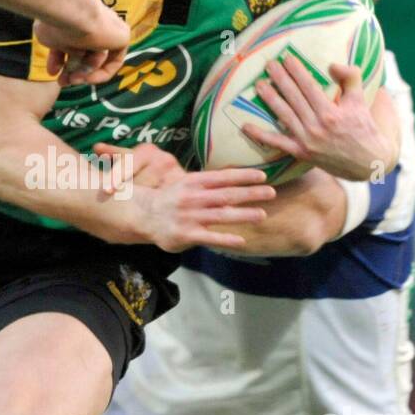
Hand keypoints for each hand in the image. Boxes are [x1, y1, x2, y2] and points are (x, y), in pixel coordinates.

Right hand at [35, 4, 128, 86]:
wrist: (72, 14)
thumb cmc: (56, 23)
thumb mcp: (49, 39)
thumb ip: (56, 49)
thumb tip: (59, 63)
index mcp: (75, 17)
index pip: (71, 41)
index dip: (60, 59)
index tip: (52, 72)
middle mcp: (93, 21)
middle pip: (86, 52)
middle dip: (73, 71)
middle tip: (63, 83)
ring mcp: (109, 28)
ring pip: (98, 58)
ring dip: (84, 73)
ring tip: (73, 79)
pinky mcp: (122, 36)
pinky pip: (113, 60)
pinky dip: (101, 72)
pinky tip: (88, 78)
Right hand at [92, 142, 275, 251]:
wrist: (143, 215)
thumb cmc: (171, 200)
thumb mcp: (187, 185)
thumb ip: (208, 184)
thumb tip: (236, 179)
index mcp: (194, 183)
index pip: (222, 177)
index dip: (243, 175)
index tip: (262, 174)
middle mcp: (193, 198)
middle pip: (226, 195)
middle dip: (249, 193)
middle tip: (271, 192)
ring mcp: (190, 217)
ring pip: (220, 215)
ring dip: (242, 214)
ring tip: (262, 214)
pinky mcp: (186, 235)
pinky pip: (208, 237)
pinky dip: (225, 239)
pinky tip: (241, 240)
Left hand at [243, 58, 395, 180]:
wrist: (368, 162)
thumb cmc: (364, 127)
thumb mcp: (360, 100)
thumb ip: (350, 78)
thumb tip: (332, 65)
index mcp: (331, 112)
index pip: (309, 86)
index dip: (296, 71)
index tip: (286, 58)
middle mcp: (317, 126)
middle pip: (293, 97)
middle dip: (280, 79)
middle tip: (269, 64)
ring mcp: (307, 140)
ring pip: (284, 115)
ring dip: (270, 99)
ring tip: (259, 84)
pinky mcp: (301, 153)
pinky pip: (278, 143)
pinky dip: (261, 135)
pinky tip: (246, 126)